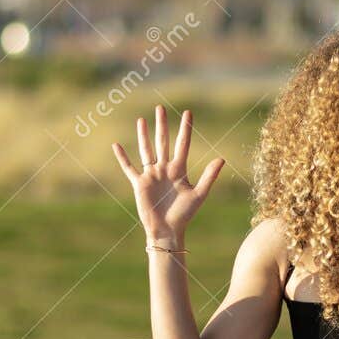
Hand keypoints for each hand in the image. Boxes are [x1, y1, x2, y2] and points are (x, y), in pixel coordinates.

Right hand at [111, 105, 224, 240]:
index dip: (185, 128)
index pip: (183, 143)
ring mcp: (152, 175)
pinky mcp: (139, 184)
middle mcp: (165, 169)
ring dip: (144, 135)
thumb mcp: (199, 195)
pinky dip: (123, 157)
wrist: (168, 230)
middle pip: (163, 141)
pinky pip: (129, 167)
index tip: (188, 112)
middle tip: (160, 108)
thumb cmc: (184, 215)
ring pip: (147, 150)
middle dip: (162, 125)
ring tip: (142, 120)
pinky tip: (117, 145)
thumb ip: (209, 176)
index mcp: (180, 170)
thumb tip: (221, 159)